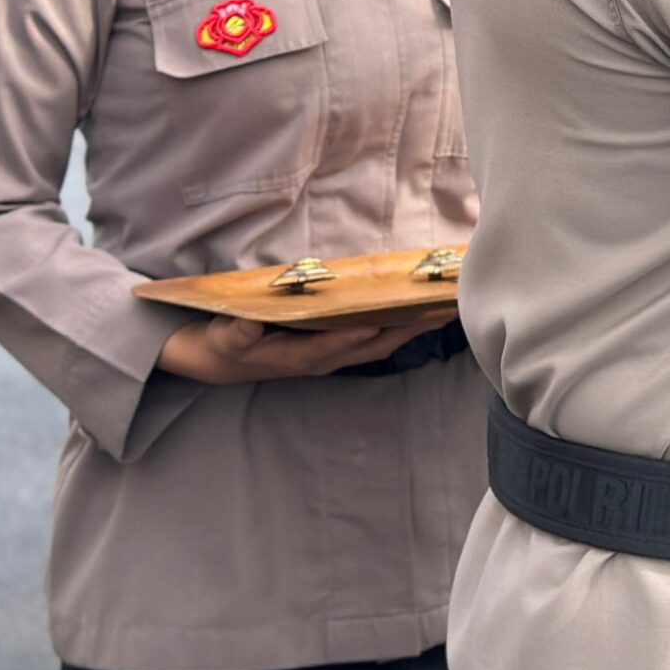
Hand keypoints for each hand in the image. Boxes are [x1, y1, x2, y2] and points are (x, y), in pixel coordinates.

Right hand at [157, 314, 426, 384]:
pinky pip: (377, 338)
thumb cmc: (227, 344)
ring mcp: (334, 354)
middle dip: (405, 330)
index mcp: (299, 356)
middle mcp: (324, 358)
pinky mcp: (338, 347)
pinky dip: (400, 326)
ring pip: (380, 343)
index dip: (354, 337)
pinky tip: (421, 313)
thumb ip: (238, 333)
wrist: (227, 360)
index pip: (332, 347)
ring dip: (411, 328)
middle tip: (437, 311)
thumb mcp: (225, 338)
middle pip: (372, 346)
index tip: (378, 323)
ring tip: (443, 309)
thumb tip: (247, 324)